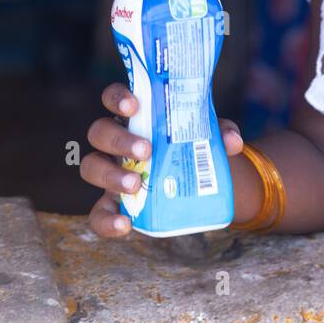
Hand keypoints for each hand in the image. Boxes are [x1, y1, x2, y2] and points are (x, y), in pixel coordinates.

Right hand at [82, 83, 242, 237]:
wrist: (199, 184)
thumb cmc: (196, 147)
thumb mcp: (212, 136)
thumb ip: (222, 133)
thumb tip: (232, 141)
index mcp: (136, 116)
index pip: (114, 97)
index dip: (117, 97)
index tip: (134, 105)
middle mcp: (117, 140)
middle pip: (99, 132)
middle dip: (119, 140)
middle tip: (146, 150)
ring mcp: (112, 171)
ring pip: (92, 167)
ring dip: (110, 175)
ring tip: (135, 185)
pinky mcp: (113, 203)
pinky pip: (98, 213)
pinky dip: (107, 221)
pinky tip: (126, 224)